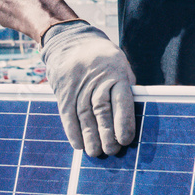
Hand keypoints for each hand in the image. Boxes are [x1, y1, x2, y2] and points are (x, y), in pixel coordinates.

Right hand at [41, 21, 136, 155]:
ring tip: (97, 153)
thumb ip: (126, 86)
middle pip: (101, 110)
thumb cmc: (103, 57)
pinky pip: (67, 115)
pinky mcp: (62, 92)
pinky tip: (79, 145)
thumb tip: (132, 115)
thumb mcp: (120, 64)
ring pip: (84, 116)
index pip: (121, 100)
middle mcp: (96, 80)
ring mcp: (77, 86)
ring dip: (90, 137)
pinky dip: (73, 132)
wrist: (71, 41)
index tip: (126, 140)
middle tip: (112, 151)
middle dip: (106, 133)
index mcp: (115, 73)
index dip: (123, 122)